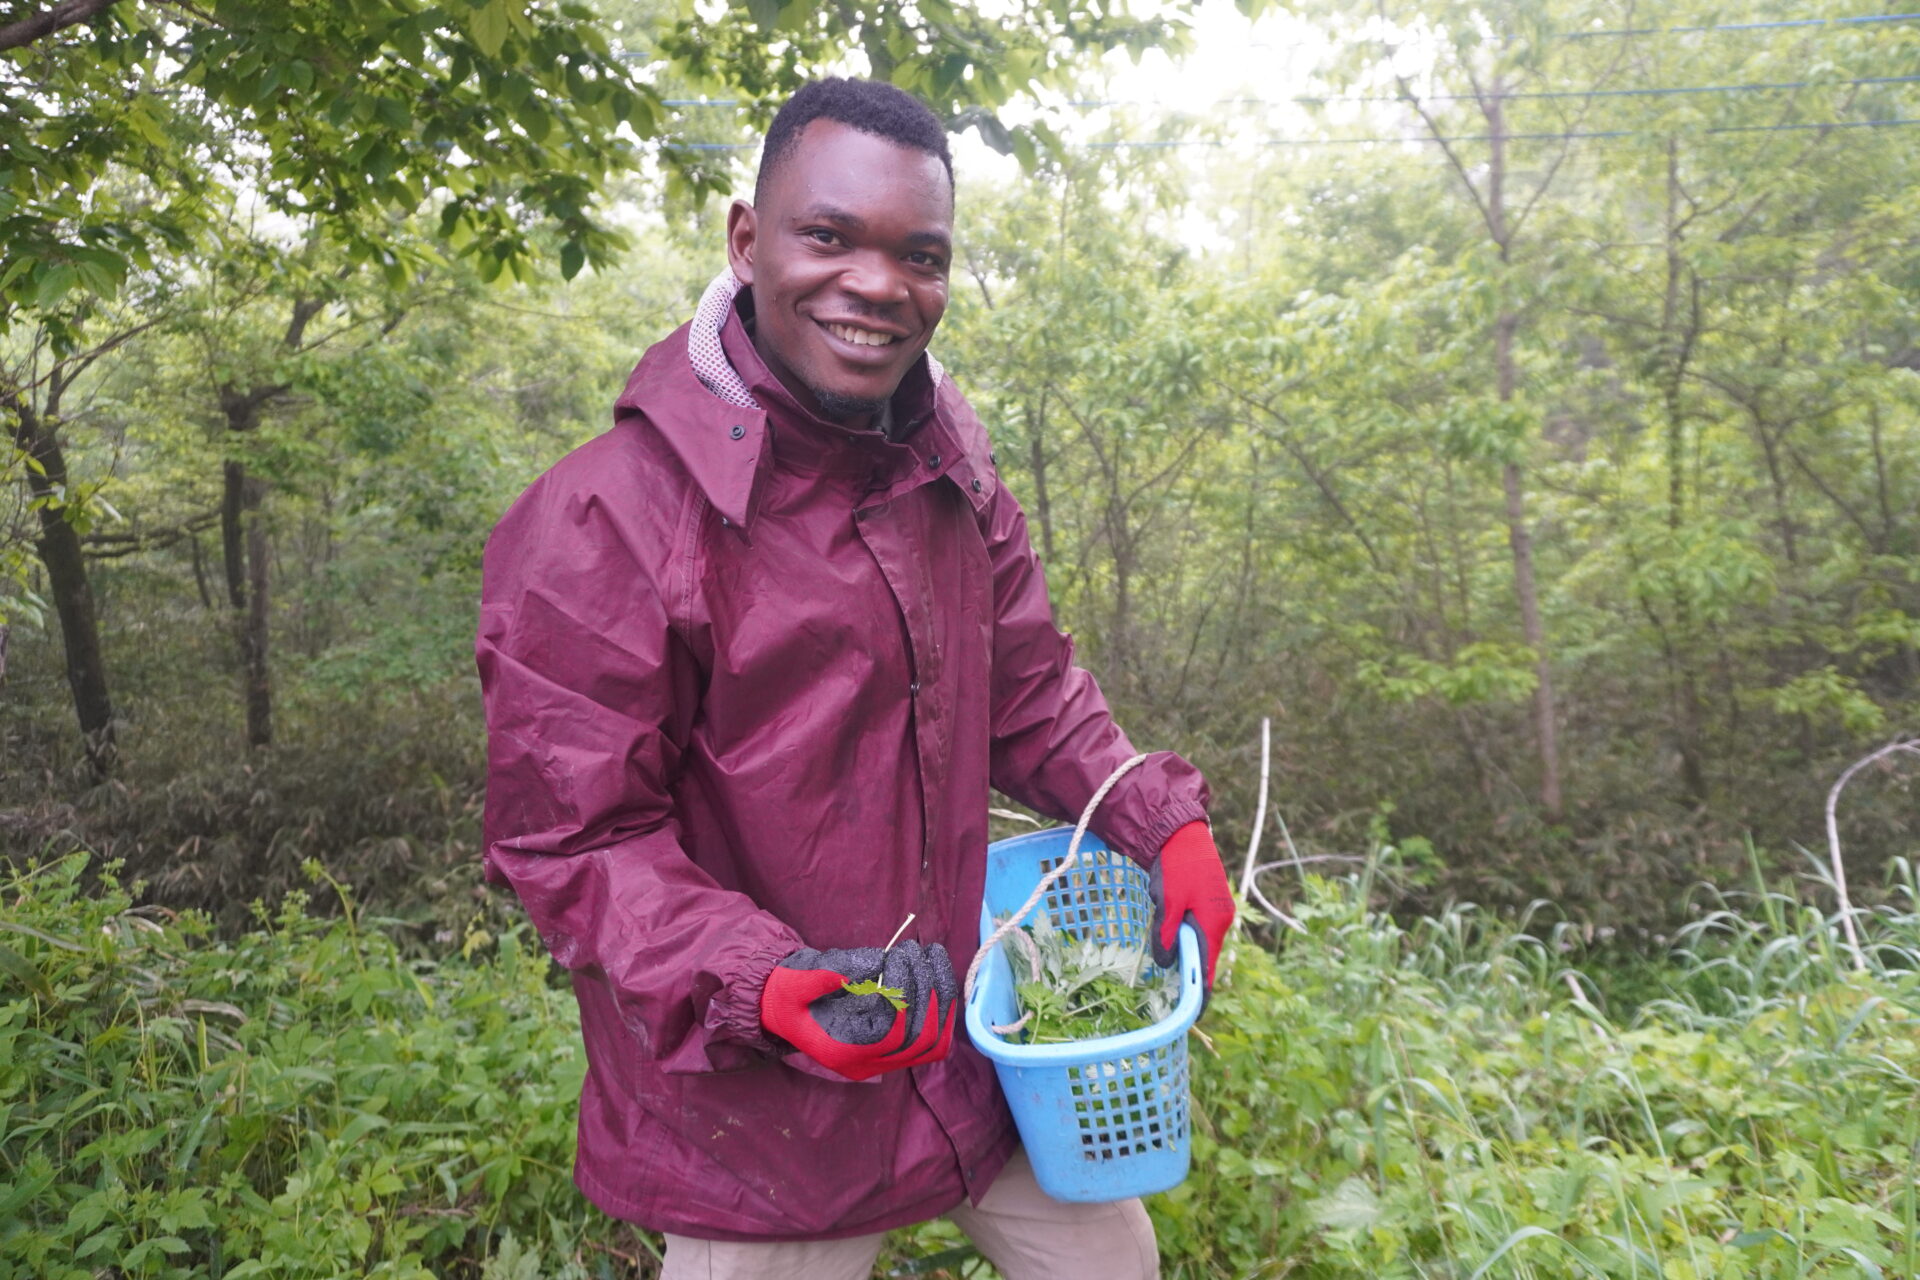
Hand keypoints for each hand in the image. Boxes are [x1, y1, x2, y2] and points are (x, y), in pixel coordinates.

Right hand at [759, 940, 956, 1080]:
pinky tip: (936, 970)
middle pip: (918, 1040)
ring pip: (933, 1042)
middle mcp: (866, 1065)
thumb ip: (826, 974)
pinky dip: (943, 1006)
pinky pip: (933, 1039)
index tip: (896, 955)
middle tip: (916, 950)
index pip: (888, 1032)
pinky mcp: (896, 1050)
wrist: (784, 1008)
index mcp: (840, 1051)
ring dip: (941, 996)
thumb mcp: (795, 981)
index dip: (900, 992)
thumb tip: (876, 964)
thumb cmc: (788, 993)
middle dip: (926, 990)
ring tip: (931, 953)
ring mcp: (884, 1062)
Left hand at [1149, 820, 1233, 990]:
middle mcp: (1222, 920)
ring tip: (1169, 957)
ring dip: (1187, 950)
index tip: (1194, 1012)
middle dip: (1191, 971)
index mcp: (1214, 923)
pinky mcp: (1211, 901)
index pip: (1209, 968)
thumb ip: (1167, 935)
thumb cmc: (1176, 867)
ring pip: (1202, 941)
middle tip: (1173, 989)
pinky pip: (1201, 927)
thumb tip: (1168, 964)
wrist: (1183, 833)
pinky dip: (1188, 935)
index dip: (1202, 992)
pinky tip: (1173, 931)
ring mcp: (1219, 909)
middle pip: (1206, 956)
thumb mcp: (1168, 903)